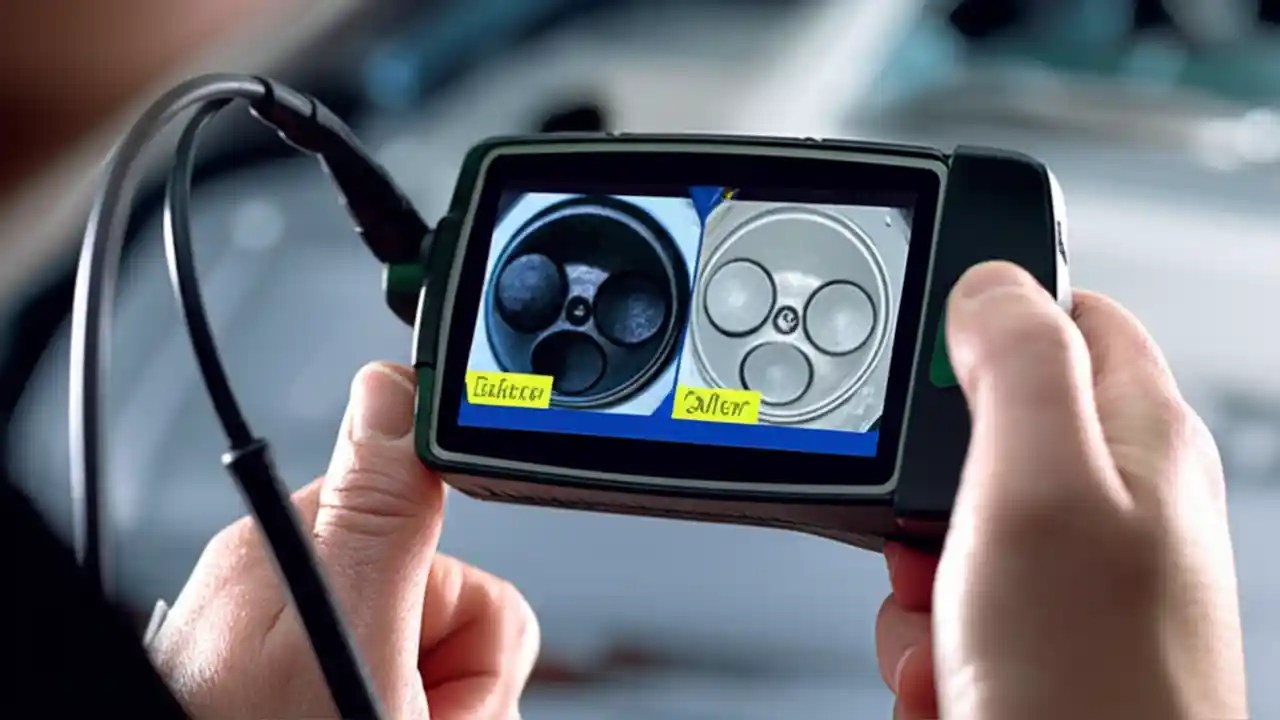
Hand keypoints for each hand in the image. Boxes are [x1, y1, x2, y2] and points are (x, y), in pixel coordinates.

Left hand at [150, 362, 539, 718]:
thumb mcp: (339, 628)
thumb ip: (382, 507)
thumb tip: (395, 376)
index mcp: (302, 547)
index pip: (454, 547)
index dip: (462, 627)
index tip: (435, 674)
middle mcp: (304, 594)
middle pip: (457, 624)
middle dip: (455, 693)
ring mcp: (310, 655)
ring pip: (444, 679)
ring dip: (441, 719)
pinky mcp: (320, 691)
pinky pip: (413, 700)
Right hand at [875, 262, 1247, 718]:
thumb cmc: (1093, 682)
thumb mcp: (1039, 485)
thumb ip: (1016, 361)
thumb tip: (988, 281)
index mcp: (1138, 437)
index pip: (1067, 313)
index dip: (988, 318)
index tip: (930, 352)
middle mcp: (1111, 504)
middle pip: (982, 429)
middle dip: (922, 482)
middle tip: (932, 524)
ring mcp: (1069, 580)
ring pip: (945, 528)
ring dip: (915, 575)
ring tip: (950, 620)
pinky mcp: (1026, 643)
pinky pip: (942, 608)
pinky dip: (926, 640)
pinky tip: (955, 675)